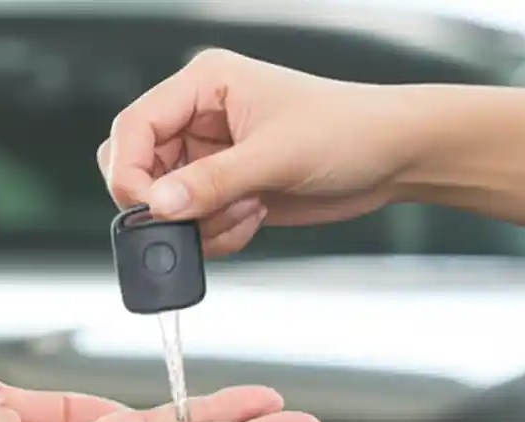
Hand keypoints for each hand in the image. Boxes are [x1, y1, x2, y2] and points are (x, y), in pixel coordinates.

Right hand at [97, 49, 417, 256]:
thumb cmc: (349, 129)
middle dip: (163, 202)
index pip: (134, 126)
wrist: (394, 157)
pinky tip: (254, 218)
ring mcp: (209, 155)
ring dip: (198, 222)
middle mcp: (198, 117)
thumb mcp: (277, 155)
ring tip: (245, 211)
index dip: (130, 171)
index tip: (151, 209)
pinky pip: (191, 222)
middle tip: (195, 217)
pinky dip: (215, 233)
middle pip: (137, 167)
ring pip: (163, 203)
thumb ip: (212, 182)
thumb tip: (159, 206)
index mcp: (203, 85)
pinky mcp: (224, 188)